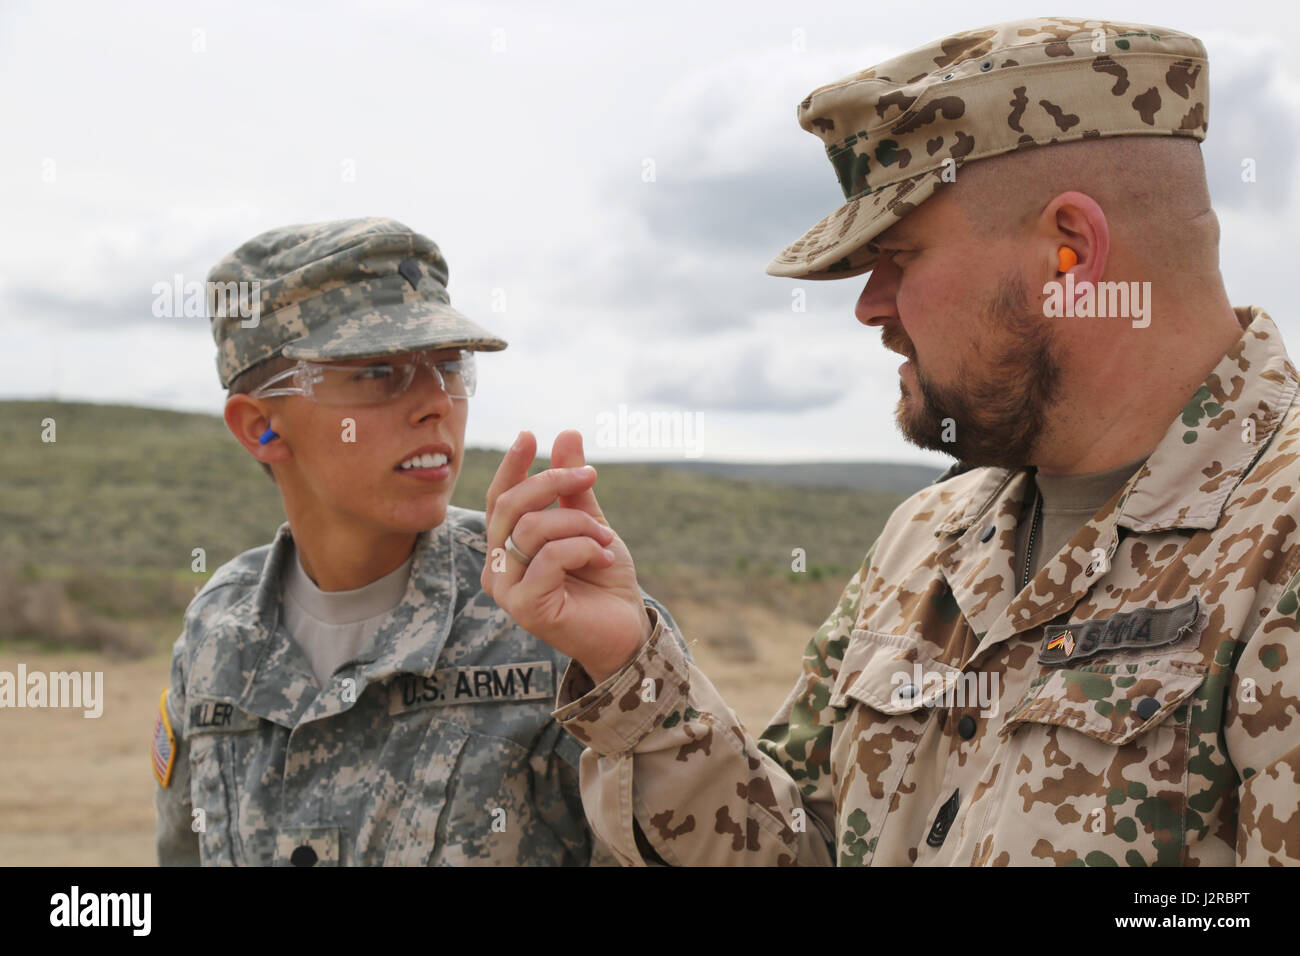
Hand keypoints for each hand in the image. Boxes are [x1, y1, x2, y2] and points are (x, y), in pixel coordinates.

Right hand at [482, 429, 651, 682]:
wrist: (626, 628)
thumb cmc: (603, 578)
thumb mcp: (591, 522)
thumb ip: (573, 486)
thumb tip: (566, 433)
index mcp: (507, 545)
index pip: (500, 499)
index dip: (512, 466)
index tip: (531, 435)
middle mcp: (498, 566)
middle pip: (510, 506)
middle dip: (552, 481)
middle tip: (591, 475)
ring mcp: (507, 590)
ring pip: (532, 529)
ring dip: (579, 524)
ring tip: (606, 538)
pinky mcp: (525, 608)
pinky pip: (549, 557)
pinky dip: (582, 548)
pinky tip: (603, 558)